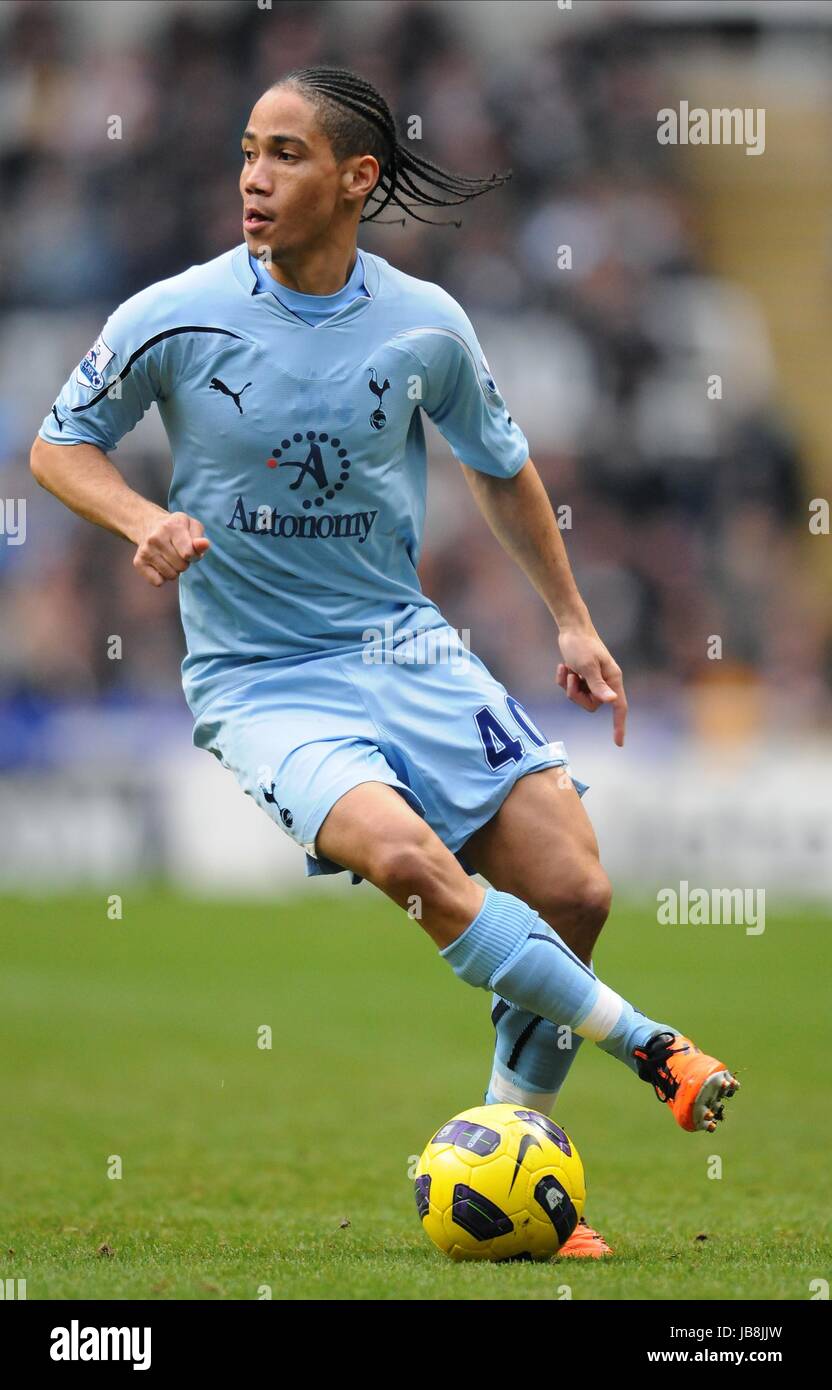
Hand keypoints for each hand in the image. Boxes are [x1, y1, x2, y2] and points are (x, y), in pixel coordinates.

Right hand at [132, 509, 209, 587]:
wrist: (150, 525)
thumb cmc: (177, 529)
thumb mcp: (192, 527)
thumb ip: (199, 539)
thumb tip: (204, 545)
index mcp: (172, 526)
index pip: (188, 553)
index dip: (194, 556)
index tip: (190, 550)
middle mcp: (156, 538)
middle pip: (181, 566)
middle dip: (184, 562)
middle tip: (178, 552)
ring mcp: (145, 550)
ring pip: (171, 576)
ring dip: (174, 570)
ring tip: (169, 557)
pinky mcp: (138, 562)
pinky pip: (158, 582)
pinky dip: (162, 577)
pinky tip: (160, 564)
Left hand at [556, 627, 627, 746]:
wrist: (571, 628)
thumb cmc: (581, 645)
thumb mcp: (587, 666)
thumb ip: (597, 686)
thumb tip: (612, 702)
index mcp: (612, 679)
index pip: (619, 707)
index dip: (619, 725)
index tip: (618, 743)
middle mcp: (605, 681)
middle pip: (591, 704)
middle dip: (577, 695)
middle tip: (571, 678)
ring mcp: (593, 679)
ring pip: (580, 698)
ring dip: (569, 686)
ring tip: (567, 669)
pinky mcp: (582, 676)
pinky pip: (571, 689)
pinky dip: (564, 679)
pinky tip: (563, 666)